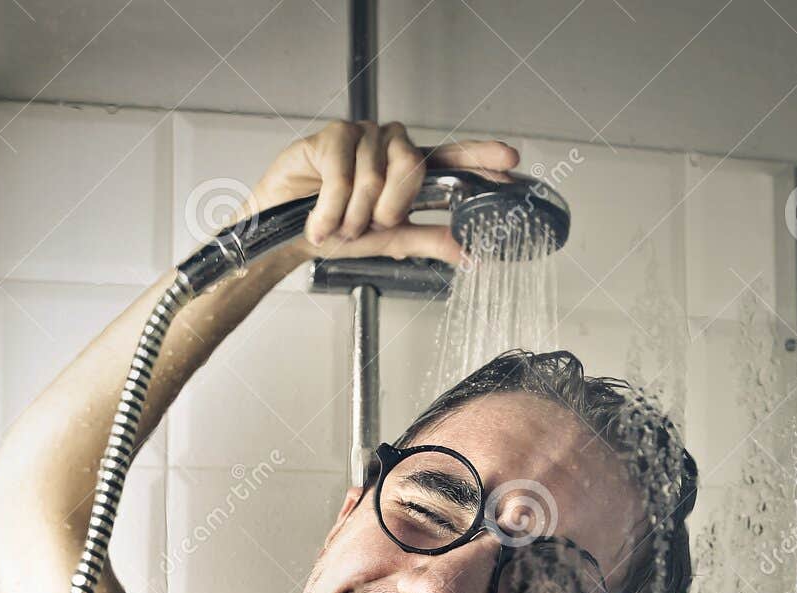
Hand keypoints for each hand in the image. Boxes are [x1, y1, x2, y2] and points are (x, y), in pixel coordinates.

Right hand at [250, 119, 519, 262]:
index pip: (454, 157)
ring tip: (337, 223)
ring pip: (375, 176)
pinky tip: (319, 219)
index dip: (482, 156)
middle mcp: (390, 146)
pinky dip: (330, 209)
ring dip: (353, 215)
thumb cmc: (336, 230)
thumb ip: (432, 240)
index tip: (510, 161)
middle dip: (388, 209)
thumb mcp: (391, 240)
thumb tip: (472, 253)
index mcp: (410, 168)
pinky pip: (342, 177)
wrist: (286, 232)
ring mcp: (362, 136)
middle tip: (367, 225)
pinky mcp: (332, 135)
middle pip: (412, 167)